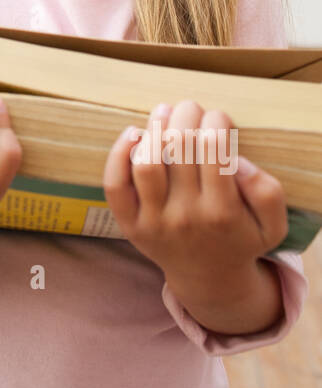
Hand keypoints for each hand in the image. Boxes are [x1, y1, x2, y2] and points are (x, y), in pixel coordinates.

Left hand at [103, 99, 287, 290]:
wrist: (208, 280)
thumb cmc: (239, 239)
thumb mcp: (271, 225)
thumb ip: (267, 192)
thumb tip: (237, 161)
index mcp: (222, 212)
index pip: (214, 149)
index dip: (216, 121)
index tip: (218, 118)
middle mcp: (185, 217)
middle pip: (179, 147)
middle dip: (187, 114)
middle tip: (192, 108)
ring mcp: (153, 221)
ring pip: (146, 162)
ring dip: (155, 127)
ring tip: (165, 112)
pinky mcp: (130, 223)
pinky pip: (115, 185)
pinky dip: (118, 154)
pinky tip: (133, 133)